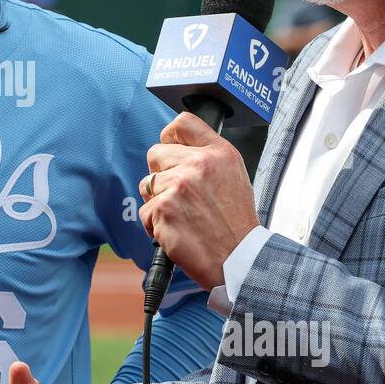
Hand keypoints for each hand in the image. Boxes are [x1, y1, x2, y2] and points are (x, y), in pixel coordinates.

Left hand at [139, 112, 259, 288]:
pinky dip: (155, 225)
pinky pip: (145, 211)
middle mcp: (198, 164)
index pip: (182, 123)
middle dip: (161, 174)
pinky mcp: (163, 210)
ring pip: (147, 185)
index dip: (170, 136)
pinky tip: (177, 231)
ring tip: (183, 216)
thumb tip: (176, 148)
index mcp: (219, 153)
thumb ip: (207, 157)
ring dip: (157, 201)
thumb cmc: (235, 224)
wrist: (239, 260)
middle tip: (180, 196)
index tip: (169, 147)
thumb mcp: (234, 176)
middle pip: (155, 154)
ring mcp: (178, 186)